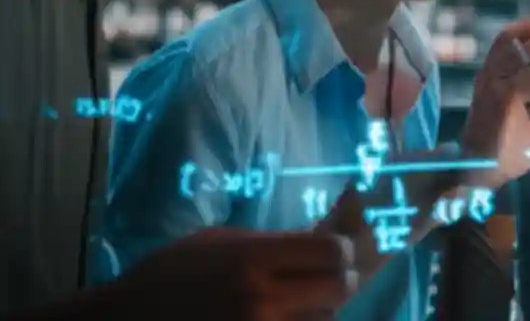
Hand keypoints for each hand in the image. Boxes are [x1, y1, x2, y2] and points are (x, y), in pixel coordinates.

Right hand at [114, 226, 355, 319]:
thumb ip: (268, 243)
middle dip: (337, 282)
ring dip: (319, 312)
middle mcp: (262, 299)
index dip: (339, 252)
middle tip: (324, 281)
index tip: (331, 254)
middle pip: (339, 288)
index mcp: (252, 260)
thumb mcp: (215, 243)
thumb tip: (318, 240)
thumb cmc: (167, 276)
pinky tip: (283, 319)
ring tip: (299, 305)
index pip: (332, 252)